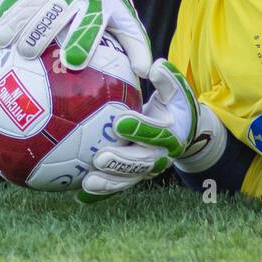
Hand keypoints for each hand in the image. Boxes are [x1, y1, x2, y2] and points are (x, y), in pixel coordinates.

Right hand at [0, 0, 151, 74]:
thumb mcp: (127, 17)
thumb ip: (136, 45)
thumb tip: (146, 73)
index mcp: (98, 2)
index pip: (90, 23)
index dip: (83, 40)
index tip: (74, 60)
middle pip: (53, 12)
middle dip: (40, 31)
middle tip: (28, 53)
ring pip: (30, 4)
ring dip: (15, 21)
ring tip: (1, 42)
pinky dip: (4, 11)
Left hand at [81, 59, 225, 200]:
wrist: (181, 130)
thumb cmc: (171, 103)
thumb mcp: (174, 90)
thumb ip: (167, 80)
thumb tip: (154, 66)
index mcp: (172, 133)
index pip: (157, 133)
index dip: (140, 129)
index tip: (119, 122)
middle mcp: (162, 155)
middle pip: (143, 162)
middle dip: (122, 162)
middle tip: (100, 158)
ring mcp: (148, 169)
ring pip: (129, 179)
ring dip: (109, 182)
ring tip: (88, 181)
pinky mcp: (135, 177)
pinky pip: (117, 187)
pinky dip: (100, 193)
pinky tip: (80, 195)